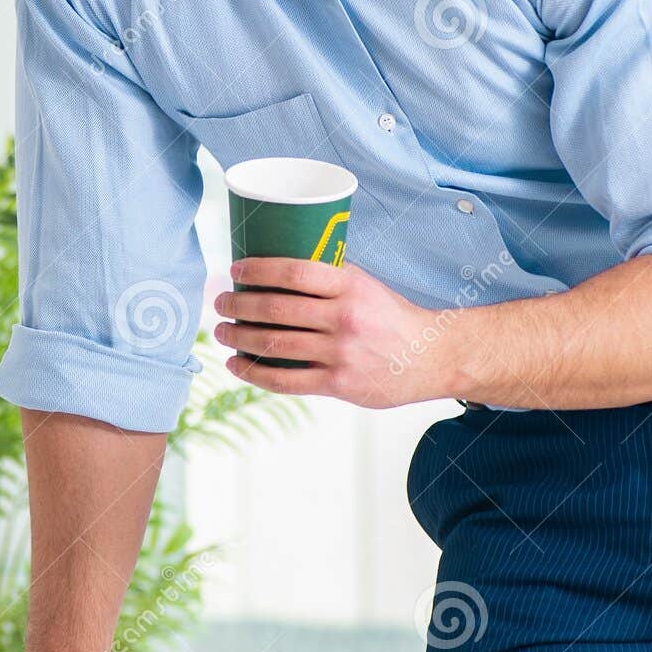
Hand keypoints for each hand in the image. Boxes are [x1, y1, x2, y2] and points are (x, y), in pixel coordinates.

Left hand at [212, 258, 445, 406]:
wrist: (431, 356)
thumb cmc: (392, 317)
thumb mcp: (366, 285)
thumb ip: (329, 278)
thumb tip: (278, 268)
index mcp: (350, 286)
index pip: (293, 272)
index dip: (258, 270)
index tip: (236, 270)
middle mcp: (344, 318)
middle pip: (276, 310)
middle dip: (238, 306)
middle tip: (220, 303)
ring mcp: (340, 353)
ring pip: (275, 345)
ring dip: (240, 338)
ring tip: (222, 331)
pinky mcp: (339, 383)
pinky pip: (287, 380)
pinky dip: (256, 372)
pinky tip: (238, 364)